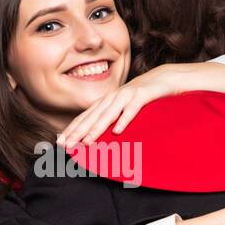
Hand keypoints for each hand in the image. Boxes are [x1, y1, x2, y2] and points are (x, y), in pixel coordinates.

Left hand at [57, 66, 183, 147]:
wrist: (164, 79)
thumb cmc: (141, 97)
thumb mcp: (122, 108)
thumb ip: (110, 119)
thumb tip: (95, 137)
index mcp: (106, 102)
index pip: (85, 117)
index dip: (72, 129)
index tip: (60, 142)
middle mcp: (112, 98)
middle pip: (92, 117)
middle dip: (78, 131)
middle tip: (66, 145)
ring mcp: (127, 96)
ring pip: (108, 114)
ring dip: (97, 128)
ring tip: (86, 142)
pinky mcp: (142, 96)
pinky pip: (132, 110)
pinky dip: (124, 120)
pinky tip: (117, 132)